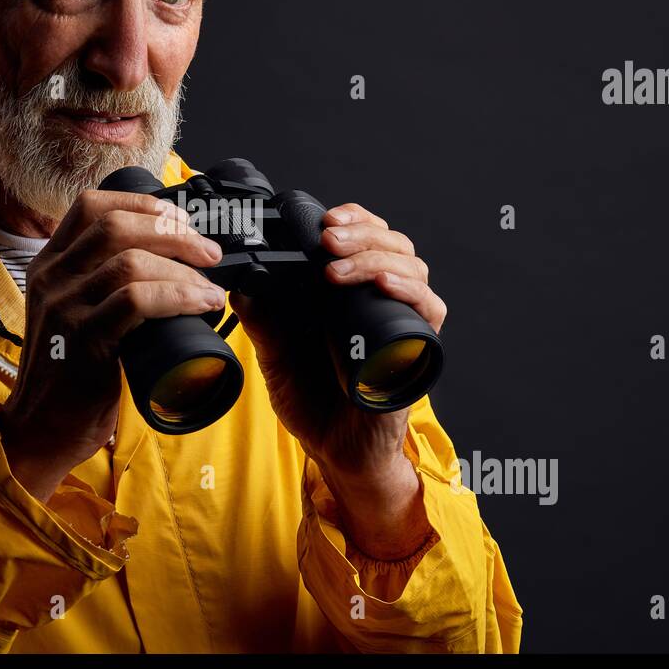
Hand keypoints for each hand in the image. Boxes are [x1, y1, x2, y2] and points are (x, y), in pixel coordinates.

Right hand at [0, 190, 223, 500]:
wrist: (40, 429)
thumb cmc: (70, 374)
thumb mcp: (73, 315)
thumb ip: (99, 285)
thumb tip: (165, 262)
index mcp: (48, 265)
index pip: (91, 206)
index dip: (141, 203)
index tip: (179, 218)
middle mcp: (51, 278)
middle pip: (116, 226)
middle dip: (173, 233)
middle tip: (208, 252)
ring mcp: (64, 307)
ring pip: (131, 261)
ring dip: (183, 268)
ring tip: (211, 286)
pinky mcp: (83, 339)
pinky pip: (136, 300)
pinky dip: (178, 296)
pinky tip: (201, 304)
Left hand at [230, 202, 445, 557]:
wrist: (336, 450)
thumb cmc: (311, 401)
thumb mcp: (275, 355)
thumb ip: (262, 319)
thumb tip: (240, 281)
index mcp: (348, 290)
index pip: (364, 235)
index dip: (352, 218)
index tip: (325, 218)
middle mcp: (379, 298)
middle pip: (390, 242)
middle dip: (360, 232)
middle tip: (328, 238)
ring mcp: (400, 321)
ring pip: (412, 266)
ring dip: (376, 255)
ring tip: (338, 267)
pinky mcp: (418, 348)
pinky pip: (428, 308)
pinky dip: (409, 291)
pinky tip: (383, 284)